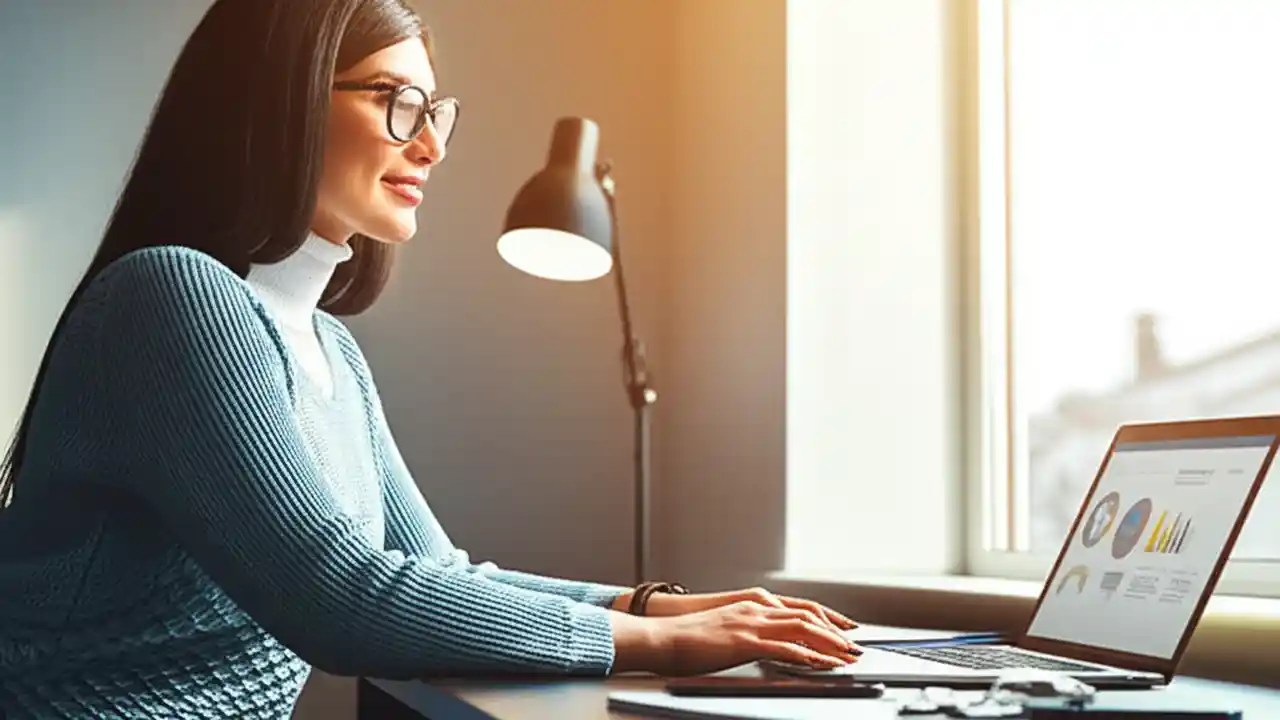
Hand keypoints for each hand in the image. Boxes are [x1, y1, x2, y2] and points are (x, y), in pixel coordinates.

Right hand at [610, 600, 861, 675]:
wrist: (663, 637)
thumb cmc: (689, 637)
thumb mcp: (726, 627)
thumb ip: (749, 630)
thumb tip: (768, 642)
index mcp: (753, 603)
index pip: (800, 606)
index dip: (828, 617)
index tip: (847, 629)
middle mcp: (756, 608)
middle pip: (808, 615)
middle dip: (837, 631)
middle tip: (856, 647)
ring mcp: (751, 623)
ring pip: (803, 628)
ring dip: (830, 643)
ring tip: (847, 657)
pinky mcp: (744, 641)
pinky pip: (785, 648)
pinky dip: (808, 656)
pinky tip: (821, 664)